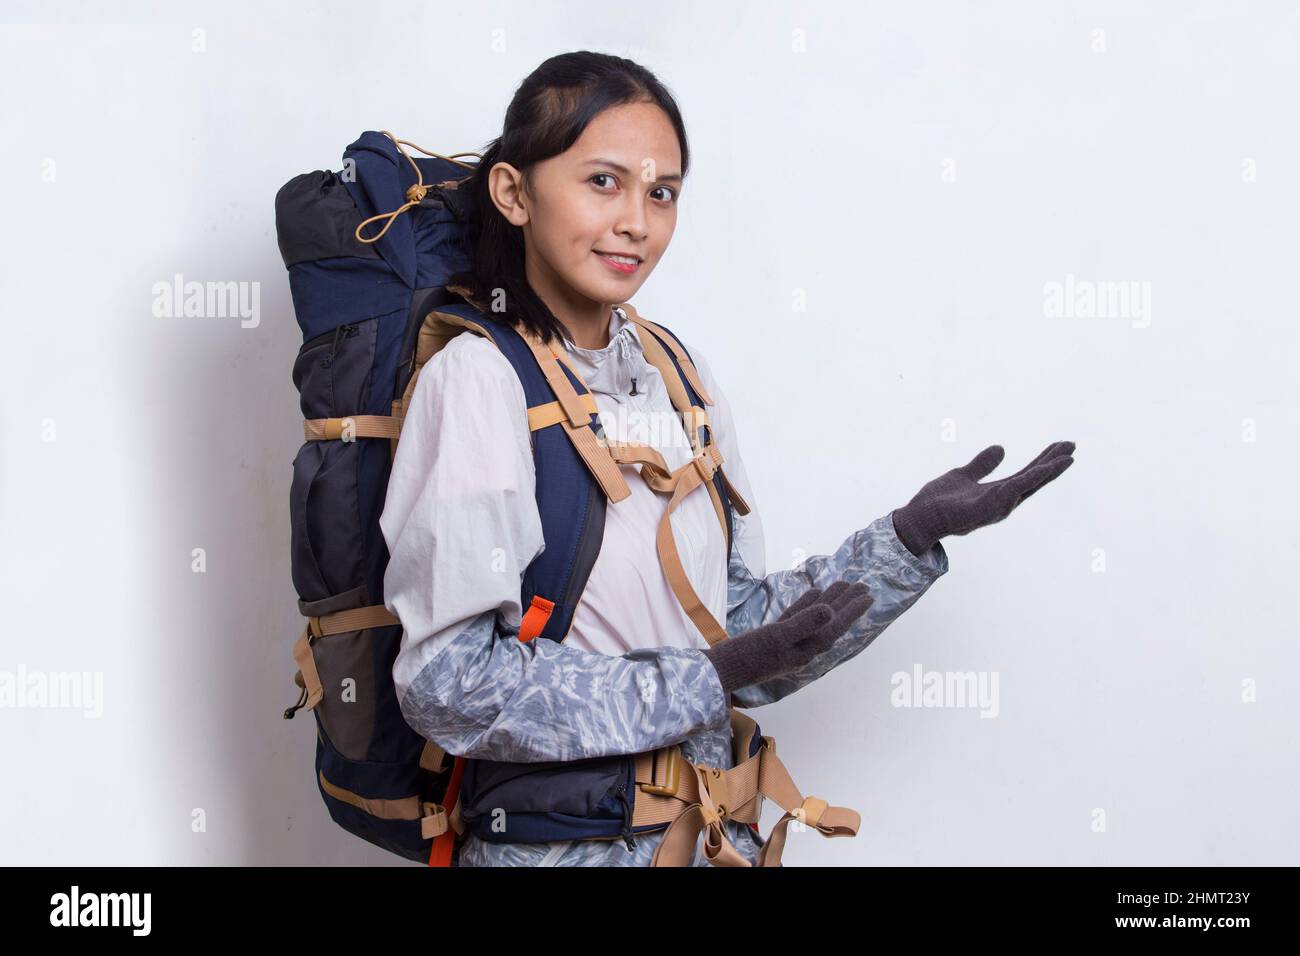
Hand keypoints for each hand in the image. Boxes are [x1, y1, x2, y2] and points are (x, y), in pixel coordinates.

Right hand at [702, 581, 873, 694]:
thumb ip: (804, 622)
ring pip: (814, 617)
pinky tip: (814, 593)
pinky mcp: (775, 638)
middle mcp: (802, 647)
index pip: (835, 625)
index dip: (852, 610)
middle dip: (846, 603)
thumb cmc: (748, 656)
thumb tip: (830, 610)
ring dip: (829, 601)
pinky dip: (806, 605)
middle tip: (863, 586)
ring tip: (843, 584)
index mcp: (806, 648)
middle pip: (830, 621)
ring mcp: (788, 643)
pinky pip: (797, 618)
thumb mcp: (777, 637)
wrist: (721, 670)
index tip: (867, 594)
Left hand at [890, 441, 1075, 556]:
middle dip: (1053, 463)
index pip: (1027, 475)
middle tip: (1072, 445)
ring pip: (1028, 485)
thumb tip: (1001, 448)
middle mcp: (1002, 501)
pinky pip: (1013, 490)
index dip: (1044, 462)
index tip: (1061, 447)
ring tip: (1068, 456)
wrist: (920, 516)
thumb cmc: (939, 501)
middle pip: (1034, 479)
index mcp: (998, 493)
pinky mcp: (988, 508)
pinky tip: (1044, 468)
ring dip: (1048, 470)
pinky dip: (1030, 479)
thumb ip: (982, 464)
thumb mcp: (964, 474)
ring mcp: (997, 506)